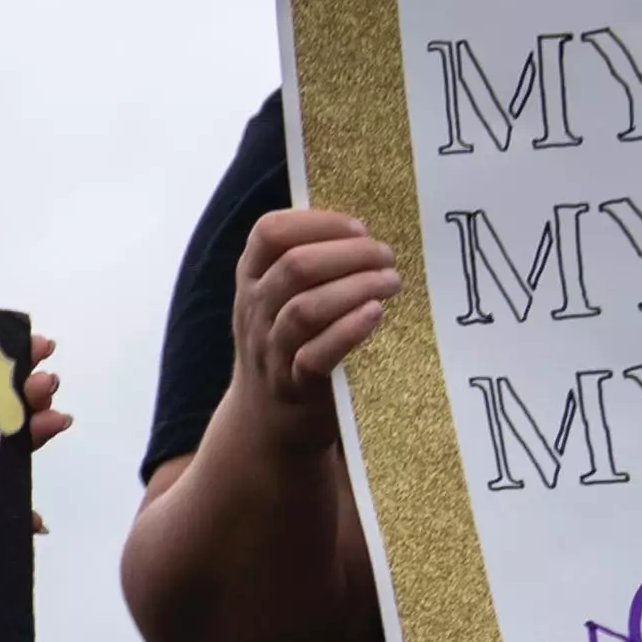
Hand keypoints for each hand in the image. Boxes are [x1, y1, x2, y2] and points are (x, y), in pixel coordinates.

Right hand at [234, 206, 403, 409]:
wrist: (264, 419)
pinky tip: (375, 315)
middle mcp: (254, 310)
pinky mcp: (295, 385)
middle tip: (387, 256)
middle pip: (294, 266)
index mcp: (251, 279)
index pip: (269, 232)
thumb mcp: (277, 299)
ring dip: (355, 287)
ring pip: (305, 308)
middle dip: (349, 253)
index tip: (359, 228)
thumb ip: (303, 266)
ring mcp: (271, 349)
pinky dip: (348, 331)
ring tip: (391, 282)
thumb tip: (361, 230)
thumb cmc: (285, 345)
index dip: (317, 222)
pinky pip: (316, 355)